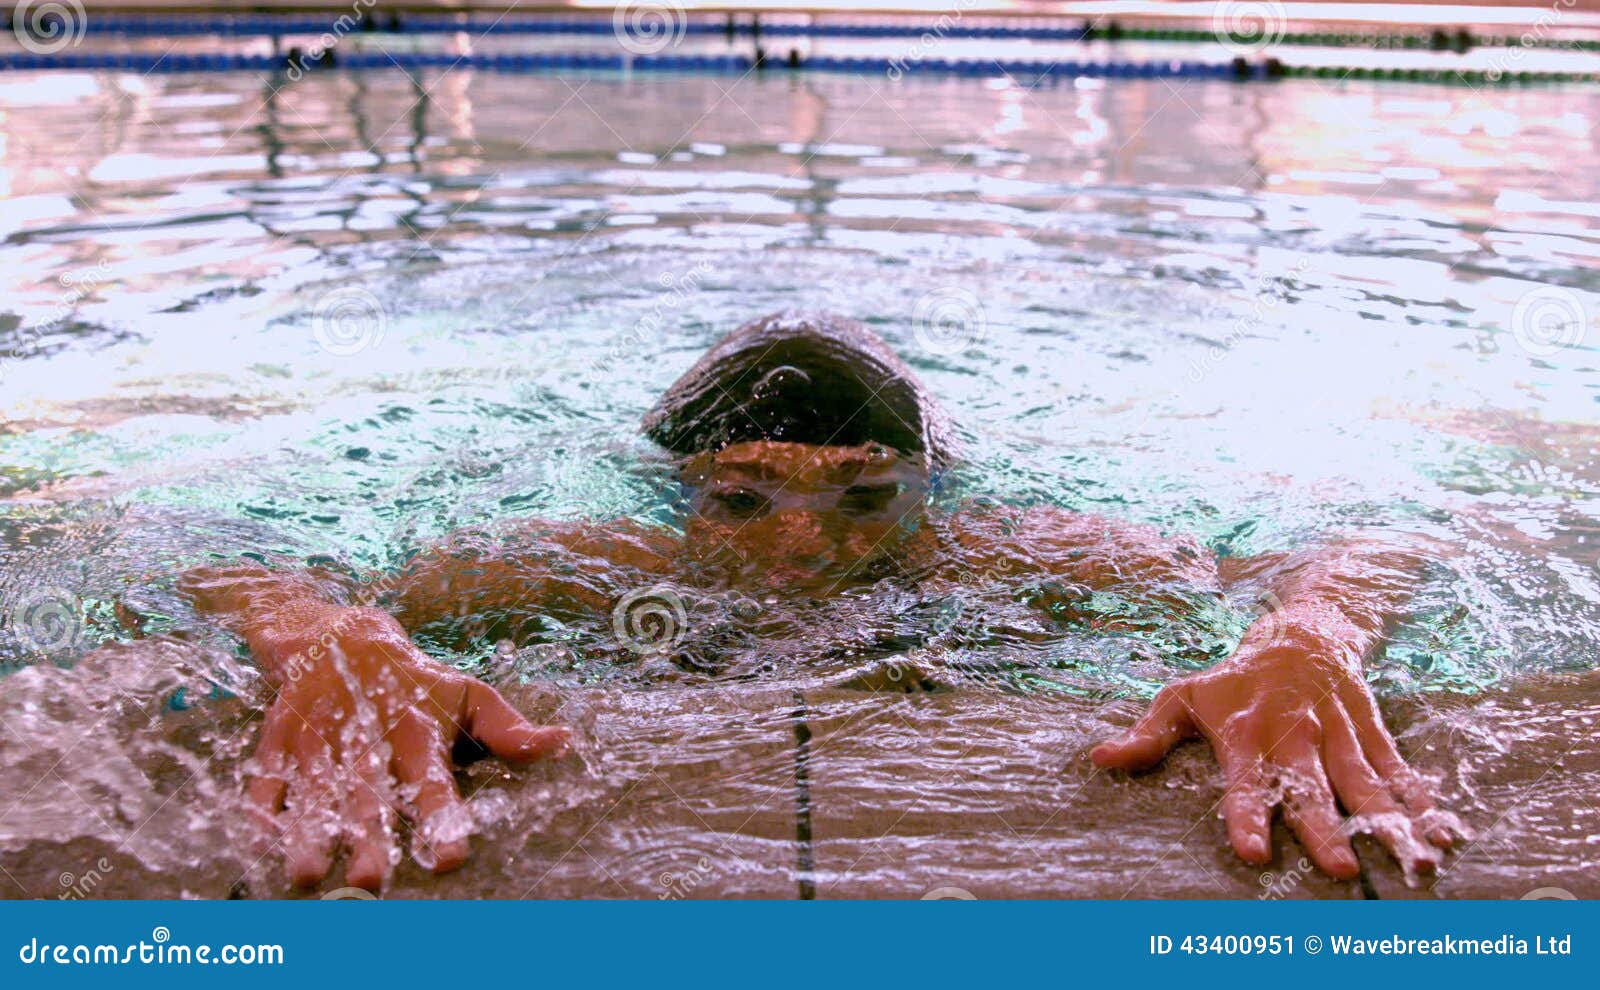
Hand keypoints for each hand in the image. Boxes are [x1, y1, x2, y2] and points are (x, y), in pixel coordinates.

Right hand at [242, 605, 568, 889]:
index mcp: (416, 730)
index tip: (451, 857)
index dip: (442, 816)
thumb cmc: (417, 681)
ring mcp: (320, 738)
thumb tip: (563, 742)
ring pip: (316, 790)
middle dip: (369, 836)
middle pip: (369, 793)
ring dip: (310, 831)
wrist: (341, 635)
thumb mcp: (467, 695)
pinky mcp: (280, 740)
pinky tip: (259, 841)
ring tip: (307, 873)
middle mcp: (367, 736)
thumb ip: (508, 729)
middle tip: (372, 880)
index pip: (431, 778)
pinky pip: (266, 776)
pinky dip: (262, 806)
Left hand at [1090, 647, 1461, 878]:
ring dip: (1389, 821)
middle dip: (1325, 828)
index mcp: (1246, 733)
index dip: (1248, 816)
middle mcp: (1295, 735)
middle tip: (1341, 869)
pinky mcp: (1370, 731)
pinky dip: (1421, 798)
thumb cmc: (1232, 679)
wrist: (1300, 633)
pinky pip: (1397, 768)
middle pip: (1311, 788)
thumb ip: (1146, 736)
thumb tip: (1099, 759)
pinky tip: (1442, 828)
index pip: (1246, 782)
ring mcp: (1338, 733)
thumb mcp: (1182, 697)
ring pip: (1364, 782)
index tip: (1253, 853)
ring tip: (1416, 859)